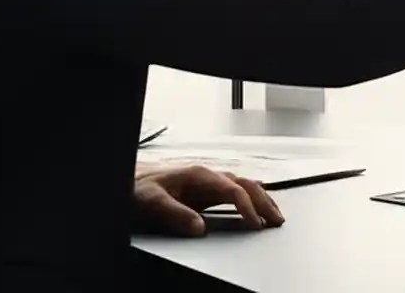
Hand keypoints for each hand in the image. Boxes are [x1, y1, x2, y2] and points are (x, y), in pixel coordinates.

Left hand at [133, 165, 284, 235]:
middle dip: (264, 202)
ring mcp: (206, 181)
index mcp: (198, 175)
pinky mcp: (203, 189)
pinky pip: (234, 191)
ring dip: (261, 199)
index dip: (247, 207)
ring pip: (243, 185)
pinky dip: (250, 198)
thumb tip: (200, 228)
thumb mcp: (151, 202)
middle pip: (245, 184)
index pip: (233, 189)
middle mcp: (206, 175)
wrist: (126, 178)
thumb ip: (175, 214)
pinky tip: (256, 203)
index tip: (256, 224)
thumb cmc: (136, 188)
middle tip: (278, 221)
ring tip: (274, 215)